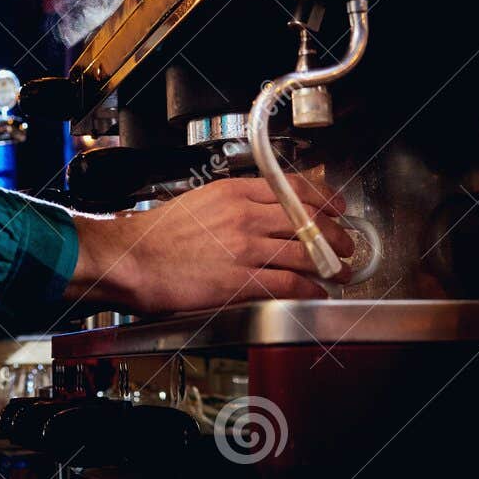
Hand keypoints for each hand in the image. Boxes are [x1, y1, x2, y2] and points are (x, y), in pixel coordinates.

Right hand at [64, 175, 354, 313]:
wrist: (131, 259)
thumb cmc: (154, 235)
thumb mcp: (197, 201)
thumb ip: (230, 203)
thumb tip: (258, 210)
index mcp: (232, 191)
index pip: (292, 187)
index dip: (323, 196)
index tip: (336, 205)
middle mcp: (243, 215)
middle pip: (306, 218)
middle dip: (335, 232)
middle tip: (346, 242)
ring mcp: (243, 247)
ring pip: (304, 250)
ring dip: (330, 263)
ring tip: (342, 271)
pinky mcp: (239, 280)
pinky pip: (287, 282)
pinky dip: (309, 287)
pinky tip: (316, 291)